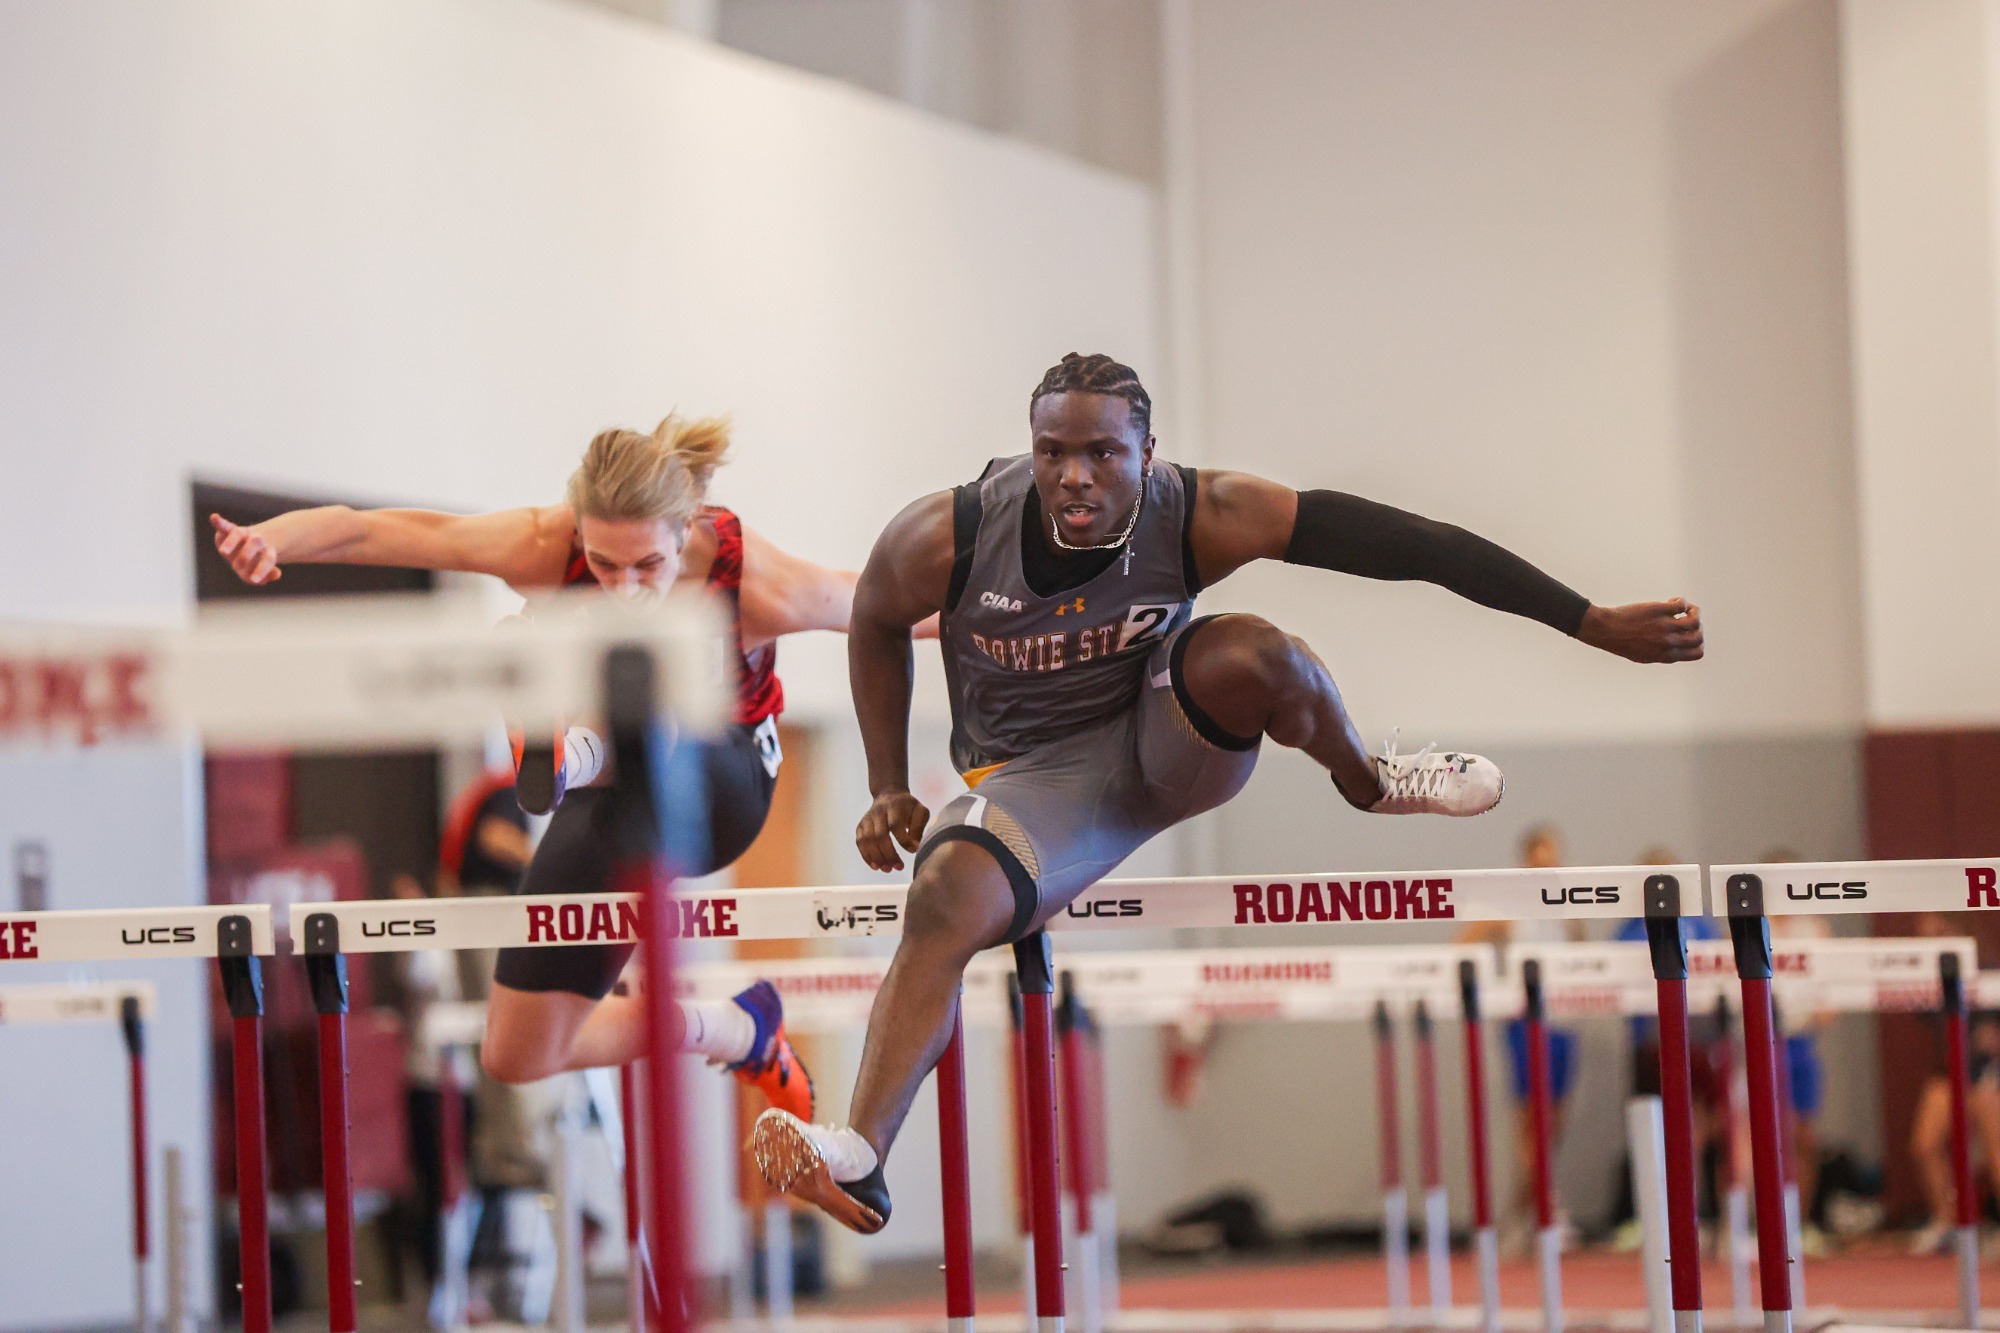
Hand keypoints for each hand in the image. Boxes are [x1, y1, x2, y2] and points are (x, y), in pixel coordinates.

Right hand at [210, 514, 281, 584]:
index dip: (262, 570)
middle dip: (246, 555)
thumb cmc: (253, 565)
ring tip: (223, 552)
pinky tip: (214, 517)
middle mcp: (257, 541)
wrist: (251, 545)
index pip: (267, 560)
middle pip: (254, 543)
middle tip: (237, 566)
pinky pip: (224, 526)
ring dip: (231, 542)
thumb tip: (277, 574)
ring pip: (238, 534)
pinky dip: (219, 522)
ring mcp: (244, 534)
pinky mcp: (229, 530)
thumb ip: (265, 576)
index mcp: (267, 552)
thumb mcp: (258, 574)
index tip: (254, 580)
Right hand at [856, 789, 930, 873]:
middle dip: (889, 854)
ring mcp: (868, 818)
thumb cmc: (908, 807)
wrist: (889, 794)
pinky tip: (875, 866)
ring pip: (868, 840)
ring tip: (887, 869)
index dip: (903, 840)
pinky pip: (860, 842)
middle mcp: (879, 812)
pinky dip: (866, 855)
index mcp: (895, 807)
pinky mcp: (861, 825)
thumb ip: (919, 827)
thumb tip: (914, 846)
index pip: (895, 825)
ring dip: (877, 857)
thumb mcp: (920, 811)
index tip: (913, 851)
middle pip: (880, 835)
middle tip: (899, 867)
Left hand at [1578, 599, 1703, 663]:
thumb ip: (1662, 654)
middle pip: (1699, 637)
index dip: (1698, 643)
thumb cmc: (1621, 642)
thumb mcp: (1643, 656)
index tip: (1688, 634)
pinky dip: (1682, 601)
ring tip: (1683, 608)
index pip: (1697, 653)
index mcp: (1666, 656)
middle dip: (1697, 627)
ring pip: (1695, 620)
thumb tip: (1677, 648)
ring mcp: (1665, 626)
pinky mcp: (1659, 610)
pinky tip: (1671, 601)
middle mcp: (1668, 643)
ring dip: (1693, 612)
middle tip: (1686, 619)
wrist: (1605, 630)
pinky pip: (1682, 605)